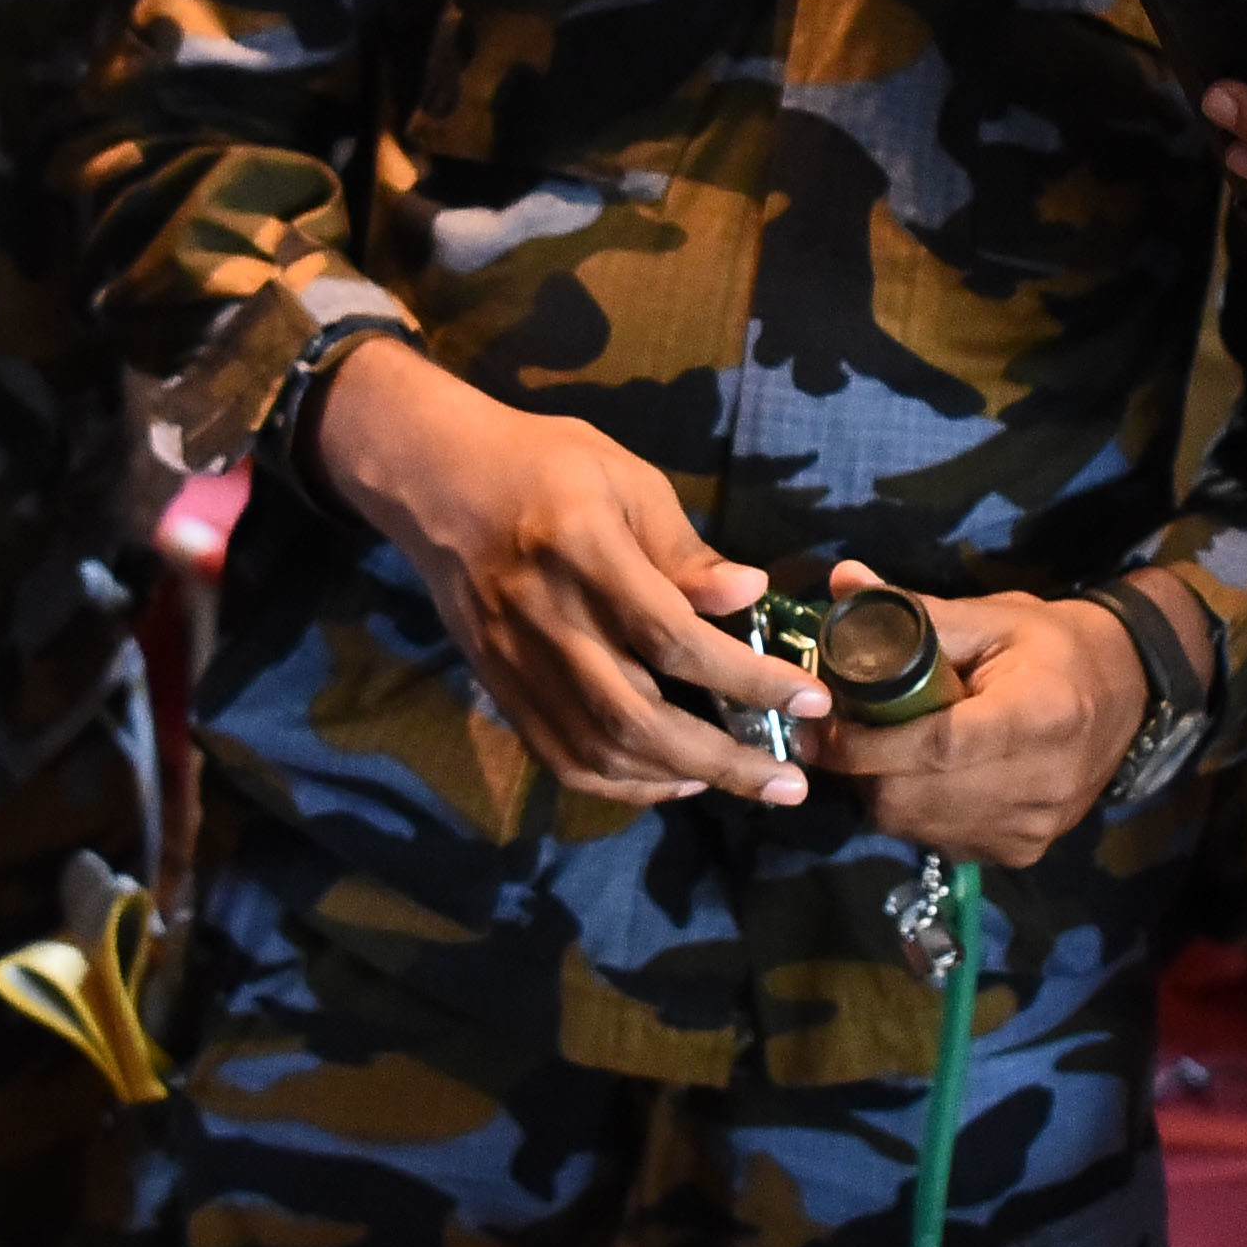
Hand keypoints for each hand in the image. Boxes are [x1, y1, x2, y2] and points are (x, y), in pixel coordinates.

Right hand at [311, 337, 816, 805]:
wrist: (436, 480)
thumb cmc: (545, 464)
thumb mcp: (626, 478)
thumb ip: (685, 549)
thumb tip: (751, 594)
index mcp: (584, 553)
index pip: (673, 638)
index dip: (747, 680)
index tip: (810, 701)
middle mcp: (547, 620)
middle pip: (637, 717)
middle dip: (724, 760)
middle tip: (791, 780)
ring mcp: (516, 662)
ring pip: (600, 749)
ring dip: (679, 778)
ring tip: (743, 779)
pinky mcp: (500, 686)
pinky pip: (561, 756)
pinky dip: (621, 782)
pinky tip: (670, 778)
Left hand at [810, 564, 1154, 868]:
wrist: (1128, 692)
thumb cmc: (1053, 646)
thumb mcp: (991, 617)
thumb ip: (913, 610)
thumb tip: (843, 581)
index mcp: (1038, 715)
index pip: (935, 746)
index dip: (867, 744)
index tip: (821, 730)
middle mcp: (1040, 783)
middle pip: (914, 797)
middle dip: (864, 771)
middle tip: (842, 738)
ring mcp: (1033, 826)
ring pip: (918, 827)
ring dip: (884, 794)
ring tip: (881, 753)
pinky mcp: (1023, 851)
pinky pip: (941, 841)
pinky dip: (916, 815)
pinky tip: (923, 780)